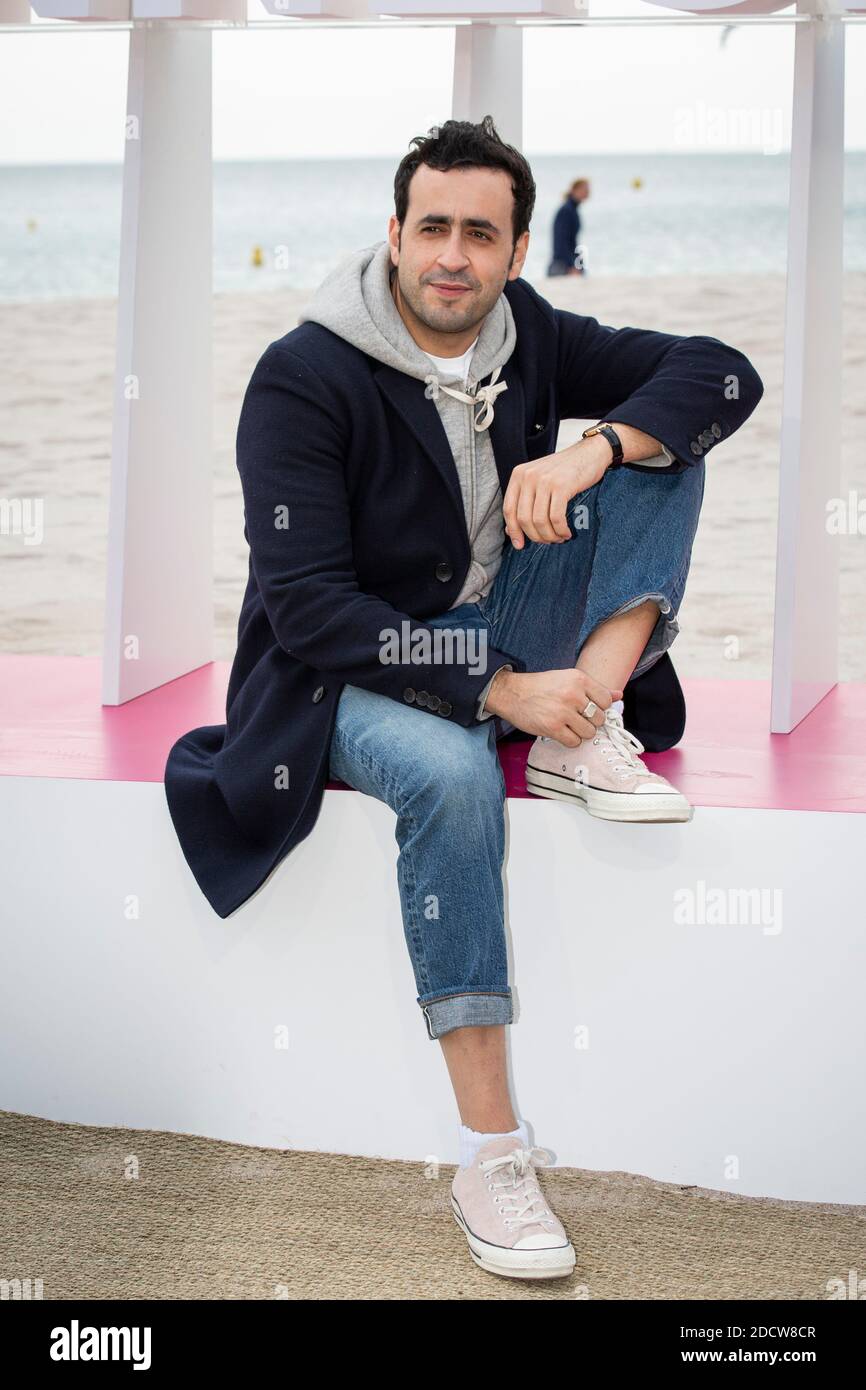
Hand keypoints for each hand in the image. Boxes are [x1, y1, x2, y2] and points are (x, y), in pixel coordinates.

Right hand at [484, 667, 622, 744]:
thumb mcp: (569, 679)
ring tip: (569, 726)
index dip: (600, 708)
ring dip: (581, 733)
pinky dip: (570, 740)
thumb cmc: (542, 686)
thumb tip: (619, 695)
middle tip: (577, 719)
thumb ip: (595, 688)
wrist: (512, 693)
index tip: (589, 709)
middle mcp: (573, 694)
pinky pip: (574, 742)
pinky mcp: (553, 727)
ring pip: (589, 732)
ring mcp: (563, 712)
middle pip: (599, 718)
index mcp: (579, 679)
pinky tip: (562, 732)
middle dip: (590, 722)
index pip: (606, 700)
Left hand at [503, 437, 611, 548]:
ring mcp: (544, 480)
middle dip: (536, 536)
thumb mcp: (539, 481)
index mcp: (519, 475)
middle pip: (524, 518)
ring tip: (559, 538)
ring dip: (549, 535)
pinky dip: (561, 530)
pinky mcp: (561, 486)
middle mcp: (528, 476)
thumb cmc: (566, 470)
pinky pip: (556, 518)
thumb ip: (524, 502)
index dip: (514, 531)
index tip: (520, 545)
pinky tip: (566, 532)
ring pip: (539, 521)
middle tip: (547, 541)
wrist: (591, 453)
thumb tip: (511, 531)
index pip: (509, 509)